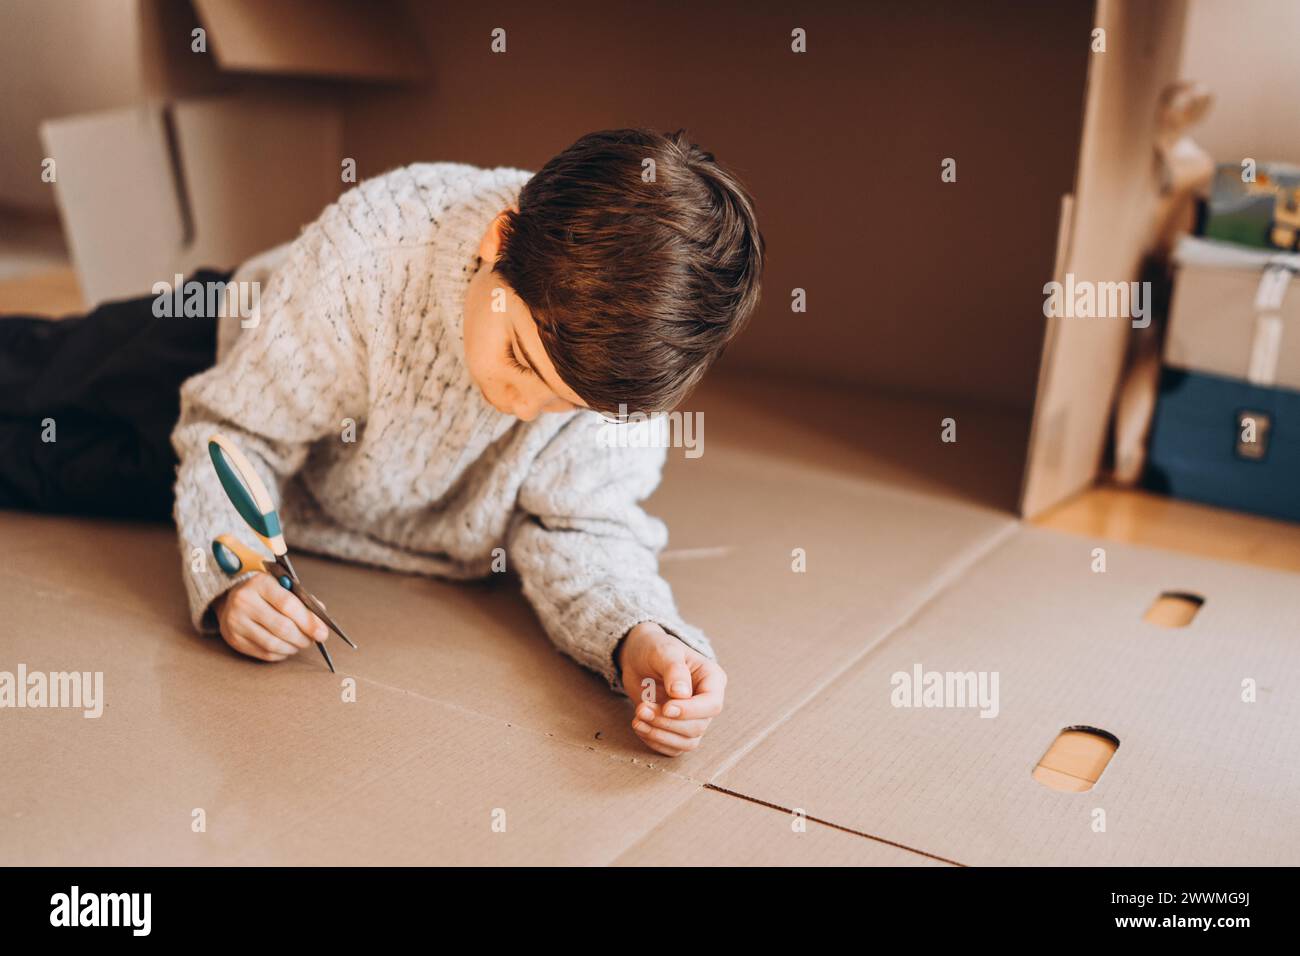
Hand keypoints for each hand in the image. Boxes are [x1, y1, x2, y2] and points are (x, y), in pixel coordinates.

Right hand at [214, 573, 328, 662]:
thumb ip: (303, 600)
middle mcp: (244, 601)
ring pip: (273, 643)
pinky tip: (287, 647)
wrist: (231, 599)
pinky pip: (264, 653)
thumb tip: (320, 622)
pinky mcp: (234, 639)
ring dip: (293, 647)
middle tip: (313, 640)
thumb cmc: (265, 593)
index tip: (322, 632)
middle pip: (282, 627)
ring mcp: (236, 622)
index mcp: (260, 583)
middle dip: (303, 637)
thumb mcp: (282, 586)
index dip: (308, 621)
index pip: (288, 604)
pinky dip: (281, 653)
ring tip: (301, 643)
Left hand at [618, 622, 726, 756]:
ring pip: (687, 742)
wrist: (638, 658)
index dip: (690, 711)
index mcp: (712, 680)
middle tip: (642, 709)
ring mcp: (692, 718)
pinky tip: (639, 726)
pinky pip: (673, 748)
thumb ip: (674, 670)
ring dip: (659, 735)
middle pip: (697, 727)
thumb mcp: (664, 651)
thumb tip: (682, 694)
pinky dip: (654, 742)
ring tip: (638, 718)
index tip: (666, 707)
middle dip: (666, 722)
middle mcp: (706, 702)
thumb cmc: (655, 649)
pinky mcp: (677, 730)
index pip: (712, 704)